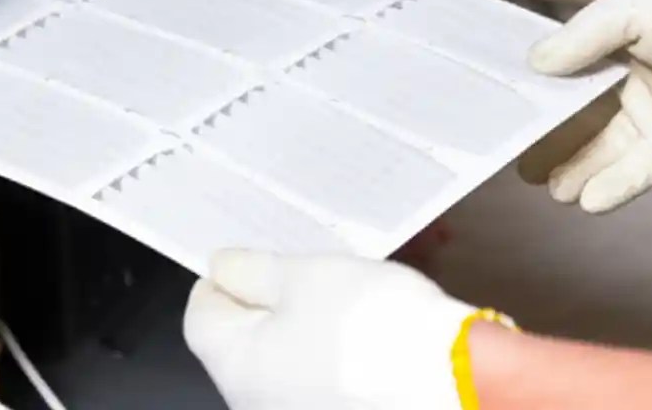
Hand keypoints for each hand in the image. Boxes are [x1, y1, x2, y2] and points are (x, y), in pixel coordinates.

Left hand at [184, 250, 473, 409]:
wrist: (450, 380)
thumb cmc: (372, 327)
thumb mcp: (303, 277)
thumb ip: (253, 271)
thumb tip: (221, 266)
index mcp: (236, 366)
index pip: (201, 315)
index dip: (222, 277)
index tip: (248, 257)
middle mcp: (255, 404)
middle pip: (240, 341)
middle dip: (265, 301)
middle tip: (304, 271)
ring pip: (280, 361)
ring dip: (301, 328)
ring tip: (341, 300)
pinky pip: (315, 380)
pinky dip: (329, 353)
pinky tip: (361, 333)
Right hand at [522, 0, 651, 212]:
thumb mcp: (628, 9)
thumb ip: (580, 37)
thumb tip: (534, 64)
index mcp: (616, 47)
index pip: (566, 78)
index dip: (538, 98)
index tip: (508, 115)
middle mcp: (631, 84)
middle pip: (580, 122)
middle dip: (551, 145)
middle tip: (522, 166)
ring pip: (606, 151)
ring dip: (578, 170)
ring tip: (552, 189)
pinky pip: (640, 171)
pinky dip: (614, 186)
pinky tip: (588, 201)